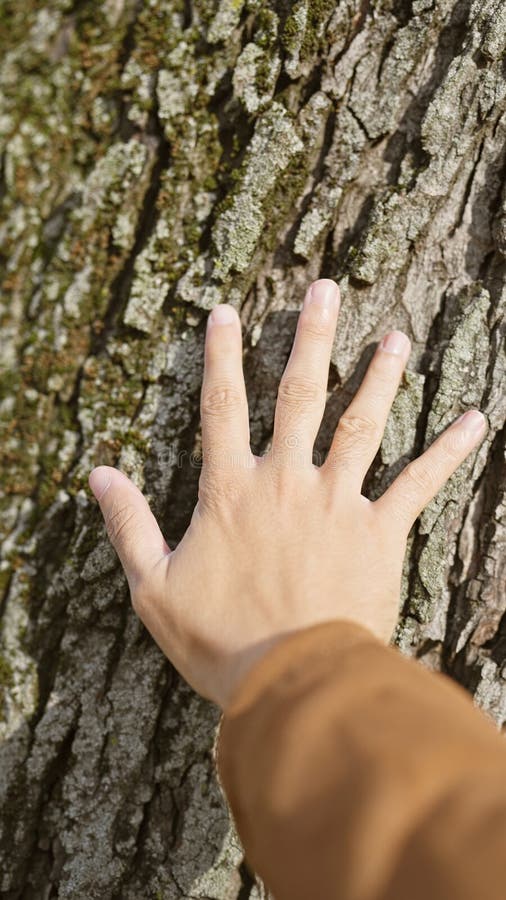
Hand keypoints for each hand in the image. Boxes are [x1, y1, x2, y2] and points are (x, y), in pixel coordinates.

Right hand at [89, 279, 486, 709]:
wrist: (291, 682)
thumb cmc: (220, 642)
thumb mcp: (153, 587)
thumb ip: (129, 526)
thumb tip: (99, 475)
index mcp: (231, 492)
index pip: (222, 407)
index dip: (221, 357)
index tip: (226, 313)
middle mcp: (286, 482)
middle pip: (300, 395)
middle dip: (312, 338)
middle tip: (327, 290)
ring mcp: (338, 502)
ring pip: (361, 424)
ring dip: (379, 377)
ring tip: (395, 336)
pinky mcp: (380, 533)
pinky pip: (419, 483)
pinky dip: (448, 451)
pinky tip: (475, 420)